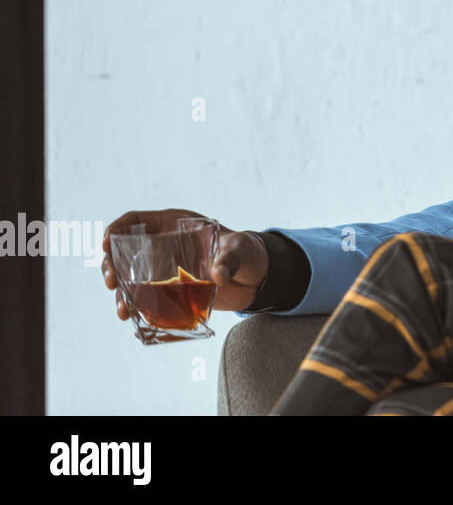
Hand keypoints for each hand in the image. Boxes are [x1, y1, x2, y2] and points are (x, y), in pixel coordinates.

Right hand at [101, 209, 268, 316]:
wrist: (257, 277)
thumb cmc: (248, 252)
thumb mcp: (241, 249)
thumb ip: (230, 258)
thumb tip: (217, 276)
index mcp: (174, 225)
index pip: (135, 221)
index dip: (117, 229)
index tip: (106, 243)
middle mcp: (163, 246)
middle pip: (123, 251)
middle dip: (111, 266)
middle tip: (111, 283)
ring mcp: (164, 270)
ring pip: (130, 278)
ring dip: (121, 293)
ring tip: (123, 311)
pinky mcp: (170, 291)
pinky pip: (145, 298)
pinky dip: (137, 308)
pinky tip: (134, 320)